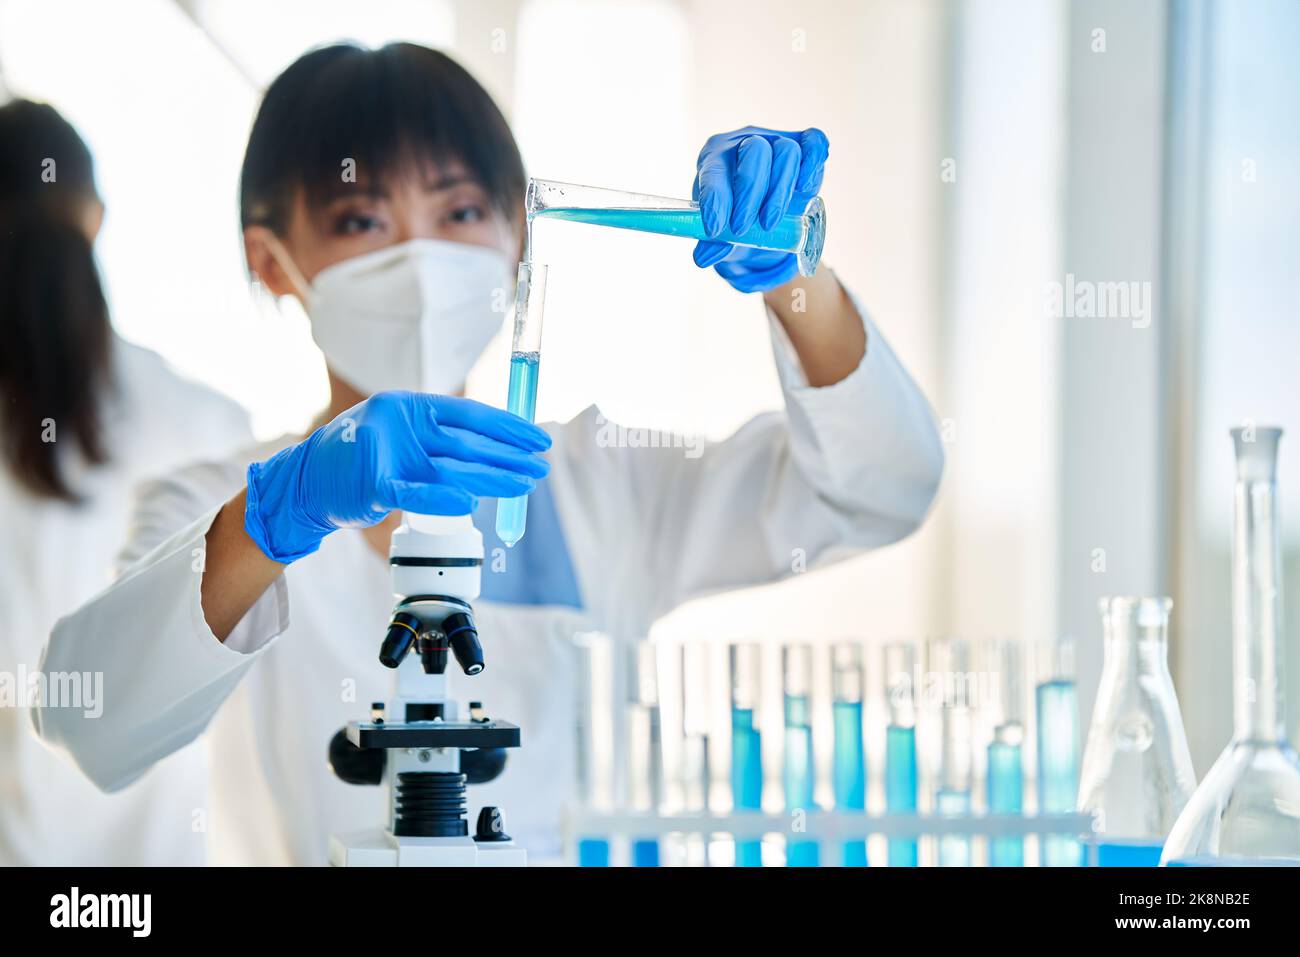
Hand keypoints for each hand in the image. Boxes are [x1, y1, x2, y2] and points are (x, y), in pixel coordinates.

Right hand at [244, 392, 549, 562]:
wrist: (306, 482)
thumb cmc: (360, 462)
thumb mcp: (403, 443)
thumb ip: (439, 446)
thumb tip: (492, 456)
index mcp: (410, 408)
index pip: (469, 414)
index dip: (506, 426)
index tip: (538, 438)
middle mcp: (401, 424)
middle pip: (468, 441)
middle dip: (509, 455)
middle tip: (542, 465)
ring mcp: (386, 453)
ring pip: (451, 466)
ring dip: (492, 476)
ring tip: (527, 483)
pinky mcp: (372, 486)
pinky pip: (413, 493)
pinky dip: (441, 497)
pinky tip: (471, 502)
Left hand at [691, 125, 829, 292]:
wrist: (762, 212)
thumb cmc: (736, 215)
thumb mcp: (723, 230)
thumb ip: (714, 242)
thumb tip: (704, 258)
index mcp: (716, 158)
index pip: (714, 170)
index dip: (715, 198)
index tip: (715, 228)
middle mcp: (746, 142)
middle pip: (754, 153)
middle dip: (749, 194)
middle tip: (741, 229)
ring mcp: (777, 141)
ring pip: (786, 152)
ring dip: (779, 191)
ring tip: (768, 223)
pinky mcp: (804, 147)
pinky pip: (813, 143)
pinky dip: (812, 162)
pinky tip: (805, 188)